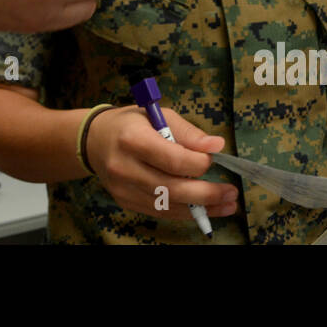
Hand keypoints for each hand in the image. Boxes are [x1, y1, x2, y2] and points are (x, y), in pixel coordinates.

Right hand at [86, 106, 236, 221]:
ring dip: (202, 208)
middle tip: (231, 192)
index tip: (215, 159)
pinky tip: (205, 209)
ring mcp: (123, 189)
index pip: (172, 159)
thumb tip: (216, 146)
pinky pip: (160, 211)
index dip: (199, 163)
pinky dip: (185, 211)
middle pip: (171, 188)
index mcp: (132, 139)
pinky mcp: (125, 202)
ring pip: (168, 205)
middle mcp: (124, 167)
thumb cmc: (131, 123)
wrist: (94, 141)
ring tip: (227, 205)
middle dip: (207, 194)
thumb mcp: (158, 115)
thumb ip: (187, 132)